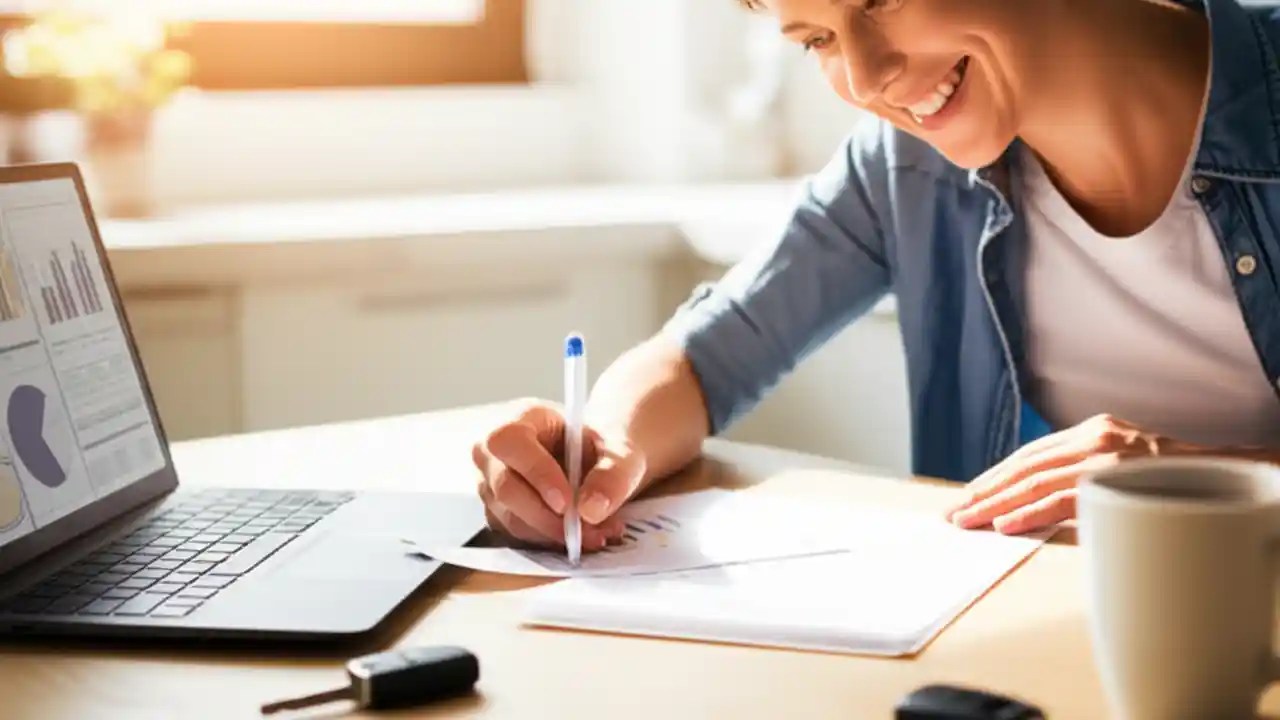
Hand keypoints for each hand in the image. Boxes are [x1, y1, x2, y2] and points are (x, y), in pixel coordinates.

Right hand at [472, 398, 647, 550]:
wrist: (593, 463)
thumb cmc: (600, 449)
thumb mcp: (620, 452)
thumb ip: (613, 474)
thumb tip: (591, 509)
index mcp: (521, 418)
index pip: (511, 442)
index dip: (536, 473)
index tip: (567, 503)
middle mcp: (495, 450)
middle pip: (505, 487)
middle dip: (548, 517)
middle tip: (590, 531)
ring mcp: (490, 483)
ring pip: (510, 517)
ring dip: (554, 533)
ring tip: (597, 533)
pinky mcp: (496, 512)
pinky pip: (516, 534)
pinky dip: (549, 540)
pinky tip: (580, 535)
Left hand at [945, 414, 1196, 534]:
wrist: (1231, 469)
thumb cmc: (1176, 473)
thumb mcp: (1125, 459)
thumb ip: (1085, 471)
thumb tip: (1040, 501)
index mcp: (1093, 431)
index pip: (1030, 455)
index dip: (995, 476)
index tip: (969, 495)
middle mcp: (1095, 438)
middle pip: (1024, 466)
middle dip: (984, 491)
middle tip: (954, 512)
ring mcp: (1106, 458)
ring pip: (1035, 482)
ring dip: (995, 504)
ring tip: (967, 521)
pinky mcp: (1117, 480)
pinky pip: (1062, 500)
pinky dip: (1029, 513)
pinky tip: (1005, 524)